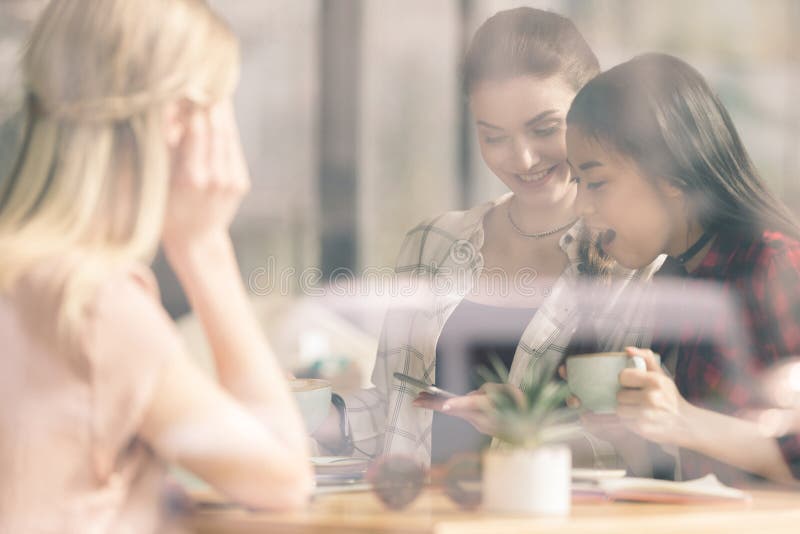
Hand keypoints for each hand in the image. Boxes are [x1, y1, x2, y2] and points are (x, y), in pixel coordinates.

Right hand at [162, 99, 249, 251]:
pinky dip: (226, 127)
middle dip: (208, 102)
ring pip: (227, 135)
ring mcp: (230, 180)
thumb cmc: (164, 208)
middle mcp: (214, 178)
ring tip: (213, 88)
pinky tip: (219, 112)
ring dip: (220, 110)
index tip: (186, 84)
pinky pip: (232, 147)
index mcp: (189, 178)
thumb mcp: (154, 180)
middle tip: (202, 78)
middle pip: (214, 129)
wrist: (196, 240)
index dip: (193, 105)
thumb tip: (164, 107)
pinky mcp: (240, 181)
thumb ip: (161, 146)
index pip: (196, 130)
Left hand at [412, 383, 523, 435]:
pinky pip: (460, 413)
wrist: (529, 429)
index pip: (472, 405)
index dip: (458, 404)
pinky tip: (435, 402)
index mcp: (490, 410)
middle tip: (415, 400)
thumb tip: (474, 395)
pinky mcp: (476, 424)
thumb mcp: (511, 392)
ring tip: (418, 399)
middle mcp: (481, 420)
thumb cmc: (521, 406)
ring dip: (436, 404)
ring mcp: (477, 424)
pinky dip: (448, 407)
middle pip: (454, 410)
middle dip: (433, 404)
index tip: (445, 405)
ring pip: (454, 411)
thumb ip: (491, 390)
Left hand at [615, 347, 693, 446]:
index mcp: (655, 381)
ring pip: (620, 410)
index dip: (626, 380)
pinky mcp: (643, 429)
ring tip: (638, 409)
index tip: (633, 384)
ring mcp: (647, 415)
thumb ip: (646, 359)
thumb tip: (628, 350)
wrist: (685, 423)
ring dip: (626, 410)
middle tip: (638, 399)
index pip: (623, 376)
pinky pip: (624, 422)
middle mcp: (652, 398)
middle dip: (626, 397)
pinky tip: (641, 419)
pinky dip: (630, 421)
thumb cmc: (669, 397)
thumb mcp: (662, 375)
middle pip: (620, 395)